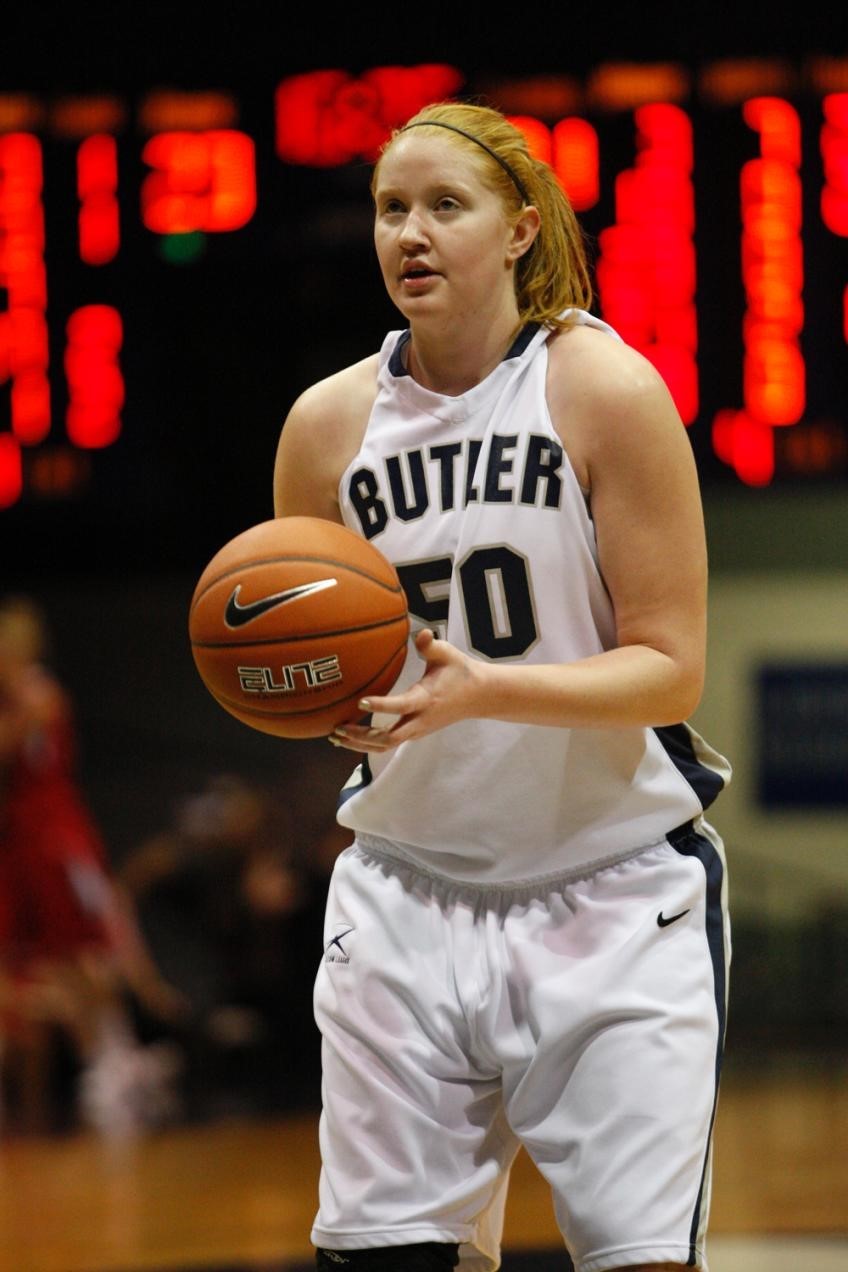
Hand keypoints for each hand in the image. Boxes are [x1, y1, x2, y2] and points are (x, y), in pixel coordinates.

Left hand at [331, 630, 481, 752]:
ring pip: (385, 745)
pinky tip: (347, 737)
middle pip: (388, 737)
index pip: (402, 705)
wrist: (479, 696)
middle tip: (337, 727)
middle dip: (361, 736)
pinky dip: (367, 744)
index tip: (360, 701)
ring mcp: (417, 730)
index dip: (381, 706)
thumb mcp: (447, 654)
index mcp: (426, 699)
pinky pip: (388, 743)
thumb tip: (420, 633)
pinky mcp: (414, 732)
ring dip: (360, 744)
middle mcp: (420, 720)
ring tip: (335, 736)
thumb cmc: (459, 671)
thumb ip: (431, 645)